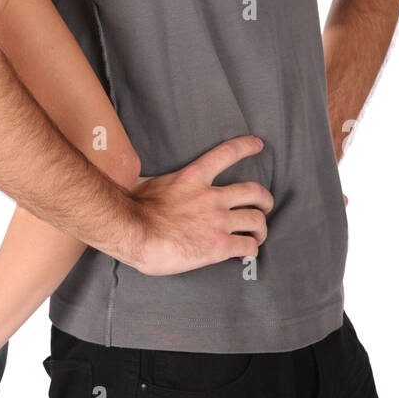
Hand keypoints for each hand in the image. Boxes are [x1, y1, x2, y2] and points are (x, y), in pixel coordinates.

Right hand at [125, 136, 272, 275]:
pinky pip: (248, 246)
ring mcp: (218, 221)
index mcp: (193, 177)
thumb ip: (152, 177)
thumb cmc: (133, 209)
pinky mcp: (219, 246)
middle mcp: (211, 197)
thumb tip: (135, 172)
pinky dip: (251, 250)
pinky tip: (247, 253)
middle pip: (254, 191)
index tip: (258, 144)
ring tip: (258, 234)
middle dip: (265, 199)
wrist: (134, 233)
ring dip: (261, 228)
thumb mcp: (144, 182)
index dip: (245, 147)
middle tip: (265, 206)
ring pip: (256, 220)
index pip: (226, 154)